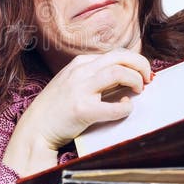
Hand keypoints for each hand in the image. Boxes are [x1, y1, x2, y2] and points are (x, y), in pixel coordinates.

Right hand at [2, 49, 150, 175]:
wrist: (35, 130)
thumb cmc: (56, 110)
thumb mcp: (72, 84)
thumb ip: (94, 78)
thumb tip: (126, 79)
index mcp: (79, 64)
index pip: (115, 53)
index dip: (134, 61)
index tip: (143, 73)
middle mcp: (80, 72)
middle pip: (120, 56)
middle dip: (141, 65)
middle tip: (148, 79)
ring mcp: (80, 89)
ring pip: (118, 72)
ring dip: (136, 80)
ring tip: (139, 90)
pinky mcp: (82, 109)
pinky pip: (114, 106)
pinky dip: (126, 107)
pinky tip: (126, 108)